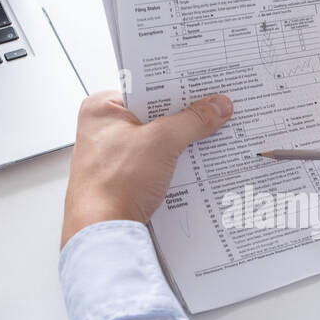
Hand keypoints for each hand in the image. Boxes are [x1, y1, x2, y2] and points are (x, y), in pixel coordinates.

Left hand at [62, 90, 232, 245]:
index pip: (149, 89)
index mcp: (102, 108)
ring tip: (208, 138)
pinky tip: (193, 166)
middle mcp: (103, 129)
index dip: (180, 88)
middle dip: (184, 118)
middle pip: (155, 115)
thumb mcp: (162, 141)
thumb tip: (217, 106)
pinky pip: (154, 162)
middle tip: (214, 113)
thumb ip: (193, 120)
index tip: (208, 89)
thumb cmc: (113, 185)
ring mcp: (112, 155)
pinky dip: (173, 164)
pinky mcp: (122, 178)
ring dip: (180, 143)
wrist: (103, 231)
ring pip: (157, 141)